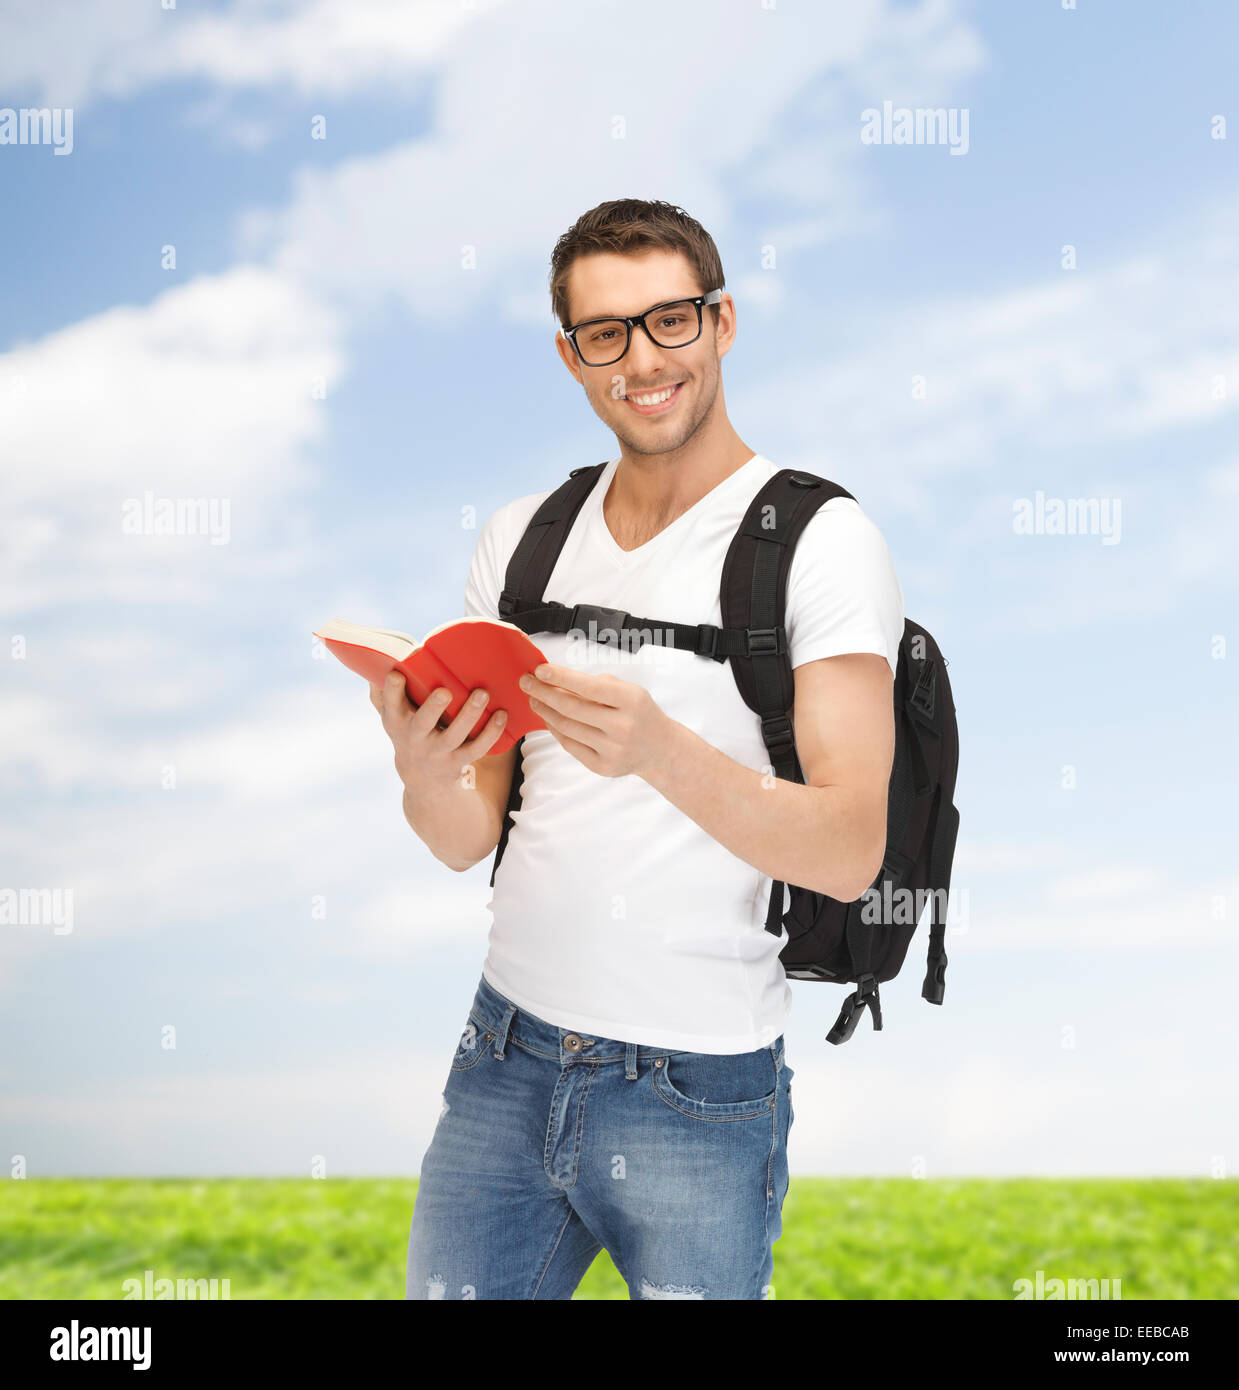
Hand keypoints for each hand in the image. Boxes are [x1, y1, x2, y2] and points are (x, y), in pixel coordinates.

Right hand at [369, 673, 506, 787]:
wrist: (421, 776)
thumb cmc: (408, 729)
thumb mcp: (391, 714)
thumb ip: (384, 690)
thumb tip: (380, 657)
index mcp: (397, 720)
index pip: (390, 704)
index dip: (392, 690)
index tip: (397, 674)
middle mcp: (415, 737)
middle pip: (423, 723)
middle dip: (433, 707)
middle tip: (445, 691)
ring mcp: (437, 751)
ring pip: (454, 736)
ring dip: (469, 715)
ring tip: (482, 694)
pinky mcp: (458, 761)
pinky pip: (476, 749)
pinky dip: (490, 733)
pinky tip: (501, 715)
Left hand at [518, 662, 673, 778]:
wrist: (659, 749)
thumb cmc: (639, 713)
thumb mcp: (629, 691)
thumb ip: (597, 685)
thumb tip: (557, 681)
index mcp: (632, 701)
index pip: (589, 686)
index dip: (561, 677)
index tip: (539, 669)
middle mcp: (623, 727)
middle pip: (572, 708)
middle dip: (544, 693)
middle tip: (526, 682)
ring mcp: (612, 750)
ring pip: (566, 727)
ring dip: (545, 711)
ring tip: (534, 699)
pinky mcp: (602, 767)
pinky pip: (569, 745)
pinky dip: (555, 729)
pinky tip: (548, 717)